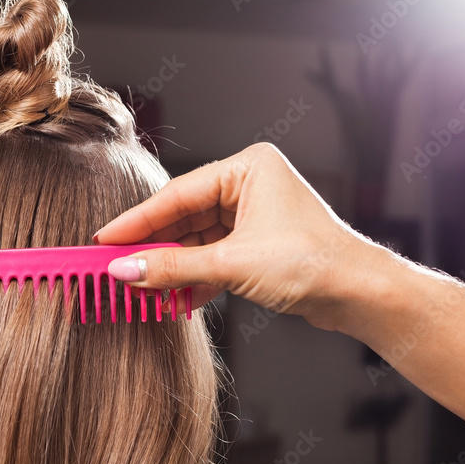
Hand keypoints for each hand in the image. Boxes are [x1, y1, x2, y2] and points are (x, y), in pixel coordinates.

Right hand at [95, 143, 394, 334]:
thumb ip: (174, 268)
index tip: (105, 239)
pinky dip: (195, 276)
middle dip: (154, 247)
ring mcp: (255, 214)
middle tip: (115, 266)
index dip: (138, 221)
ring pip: (199, 240)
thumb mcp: (233, 265)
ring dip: (173, 266)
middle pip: (185, 216)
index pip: (178, 194)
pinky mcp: (259, 244)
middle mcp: (251, 184)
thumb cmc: (312, 264)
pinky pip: (215, 256)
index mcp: (248, 167)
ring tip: (139, 287)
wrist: (359, 294)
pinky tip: (173, 296)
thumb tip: (125, 271)